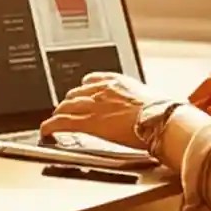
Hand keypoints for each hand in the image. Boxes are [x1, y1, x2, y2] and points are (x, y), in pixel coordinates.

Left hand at [40, 73, 169, 148]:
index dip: (84, 89)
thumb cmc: (164, 113)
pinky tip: (46, 130)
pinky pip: (62, 122)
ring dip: (59, 113)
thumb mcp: (152, 99)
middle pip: (76, 93)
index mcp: (118, 81)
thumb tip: (151, 110)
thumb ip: (142, 102)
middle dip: (70, 103)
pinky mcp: (89, 122)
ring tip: (55, 120)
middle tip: (67, 112)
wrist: (163, 120)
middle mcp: (102, 89)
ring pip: (66, 106)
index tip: (82, 94)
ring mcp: (94, 104)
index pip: (92, 79)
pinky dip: (51, 125)